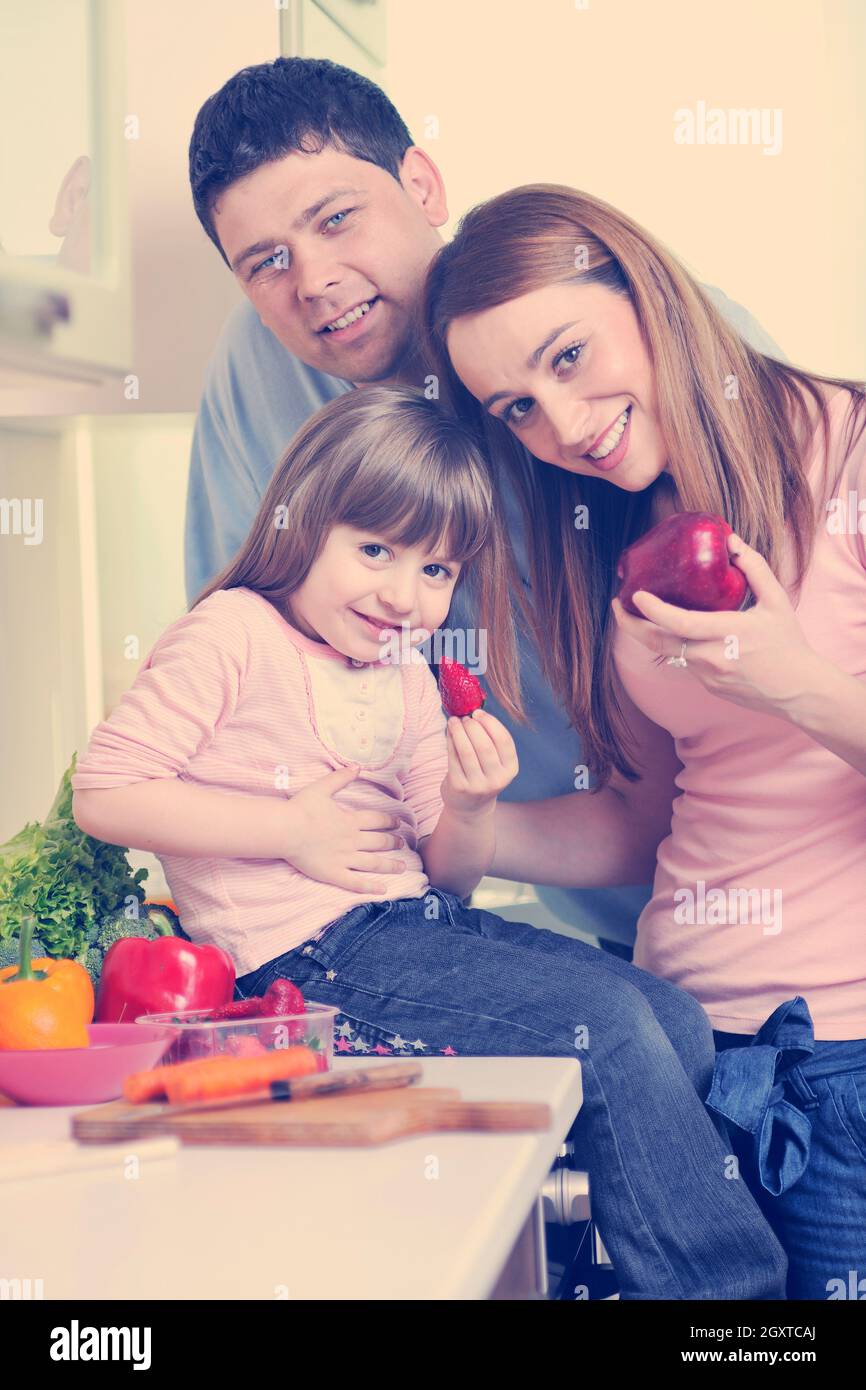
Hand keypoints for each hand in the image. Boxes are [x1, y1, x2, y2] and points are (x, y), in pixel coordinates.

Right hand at [283, 764, 405, 893]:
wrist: (286, 830)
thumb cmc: (301, 808)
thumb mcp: (322, 787)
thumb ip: (341, 777)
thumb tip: (357, 766)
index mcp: (350, 820)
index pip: (377, 821)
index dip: (390, 822)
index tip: (399, 823)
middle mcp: (352, 840)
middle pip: (379, 842)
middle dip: (393, 842)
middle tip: (402, 844)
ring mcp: (345, 859)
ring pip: (374, 863)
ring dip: (390, 865)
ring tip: (403, 867)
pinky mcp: (334, 874)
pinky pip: (356, 883)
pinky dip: (371, 887)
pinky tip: (383, 890)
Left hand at [442, 708, 519, 816]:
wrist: (470, 807)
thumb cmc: (483, 775)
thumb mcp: (496, 763)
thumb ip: (491, 741)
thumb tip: (475, 711)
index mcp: (510, 769)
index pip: (504, 740)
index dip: (490, 723)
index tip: (478, 713)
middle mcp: (497, 779)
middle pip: (484, 745)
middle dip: (472, 726)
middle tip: (464, 717)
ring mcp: (478, 785)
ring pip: (467, 751)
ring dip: (459, 731)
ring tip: (454, 721)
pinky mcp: (460, 787)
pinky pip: (453, 758)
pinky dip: (450, 741)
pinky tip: (449, 733)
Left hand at [611, 533, 823, 717]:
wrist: (799, 690)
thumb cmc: (788, 643)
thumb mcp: (776, 600)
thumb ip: (754, 567)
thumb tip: (731, 541)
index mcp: (726, 633)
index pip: (678, 623)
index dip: (653, 610)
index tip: (635, 595)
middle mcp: (710, 657)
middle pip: (657, 643)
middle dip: (629, 625)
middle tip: (618, 604)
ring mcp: (706, 675)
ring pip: (669, 652)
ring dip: (651, 634)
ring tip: (640, 614)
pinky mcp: (707, 686)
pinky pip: (684, 662)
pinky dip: (676, 645)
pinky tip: (675, 632)